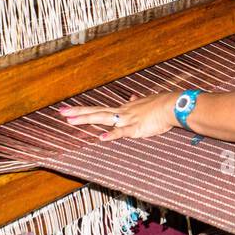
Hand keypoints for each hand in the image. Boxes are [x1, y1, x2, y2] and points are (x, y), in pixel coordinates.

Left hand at [59, 92, 177, 140]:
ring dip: (86, 119)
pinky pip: (122, 132)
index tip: (68, 109)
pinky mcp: (136, 128)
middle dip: (77, 112)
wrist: (172, 105)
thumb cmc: (161, 104)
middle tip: (61, 112)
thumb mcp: (146, 101)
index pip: (99, 108)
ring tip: (70, 120)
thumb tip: (133, 97)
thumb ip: (137, 102)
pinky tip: (101, 137)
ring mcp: (127, 120)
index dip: (83, 109)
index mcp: (123, 109)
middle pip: (96, 111)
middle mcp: (122, 113)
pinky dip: (111, 135)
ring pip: (103, 118)